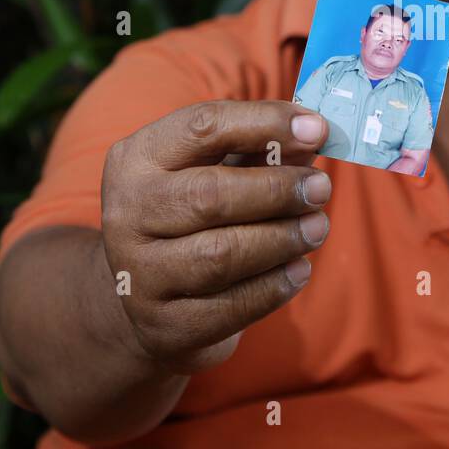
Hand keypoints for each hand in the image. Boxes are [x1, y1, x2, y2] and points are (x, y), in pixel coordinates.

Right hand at [99, 100, 331, 375]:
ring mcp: (140, 274)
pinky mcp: (163, 325)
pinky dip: (274, 286)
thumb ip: (261, 150)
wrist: (146, 301)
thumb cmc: (193, 217)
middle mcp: (127, 214)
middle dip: (278, 189)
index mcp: (136, 159)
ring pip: (222, 254)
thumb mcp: (215, 171)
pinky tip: (300, 270)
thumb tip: (315, 132)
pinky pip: (230, 307)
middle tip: (322, 188)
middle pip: (211, 195)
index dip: (266, 123)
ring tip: (318, 227)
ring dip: (282, 238)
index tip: (318, 128)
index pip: (203, 127)